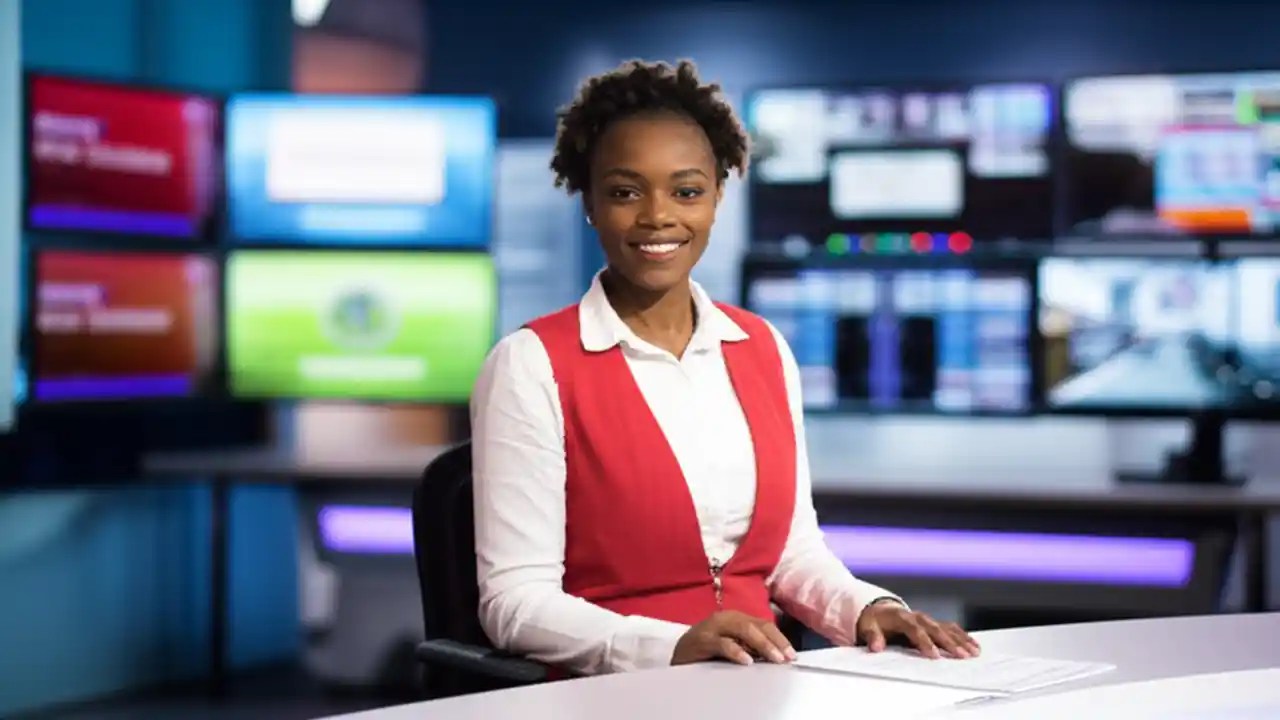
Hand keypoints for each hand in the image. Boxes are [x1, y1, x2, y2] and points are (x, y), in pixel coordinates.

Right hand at [671, 610, 797, 665]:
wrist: (680, 653)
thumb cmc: (710, 650)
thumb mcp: (734, 645)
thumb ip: (751, 647)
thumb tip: (776, 656)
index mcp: (738, 618)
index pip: (764, 625)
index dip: (780, 639)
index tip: (792, 655)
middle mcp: (727, 618)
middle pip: (757, 625)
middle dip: (775, 641)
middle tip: (786, 658)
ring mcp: (714, 627)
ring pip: (743, 630)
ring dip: (762, 644)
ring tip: (774, 658)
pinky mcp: (702, 639)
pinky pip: (723, 644)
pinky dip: (736, 651)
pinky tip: (746, 661)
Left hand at [856, 600, 979, 659]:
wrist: (880, 610)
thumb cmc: (875, 621)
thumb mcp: (868, 627)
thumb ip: (872, 637)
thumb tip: (875, 647)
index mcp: (902, 617)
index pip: (915, 629)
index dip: (925, 642)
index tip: (934, 655)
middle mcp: (918, 617)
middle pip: (936, 629)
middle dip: (949, 642)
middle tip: (962, 656)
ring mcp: (928, 620)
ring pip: (947, 628)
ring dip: (961, 640)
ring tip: (974, 652)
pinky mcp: (934, 624)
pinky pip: (951, 629)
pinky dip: (963, 637)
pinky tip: (974, 646)